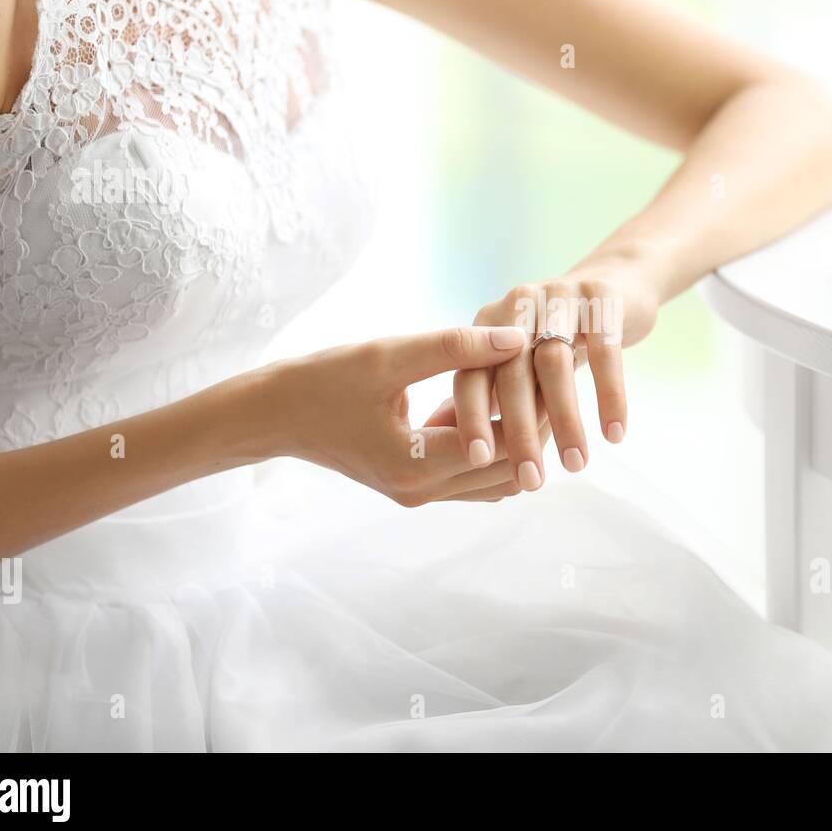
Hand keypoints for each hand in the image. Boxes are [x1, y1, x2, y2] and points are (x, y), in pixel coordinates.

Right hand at [257, 326, 543, 505]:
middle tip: (557, 381)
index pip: (504, 445)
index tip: (555, 369)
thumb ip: (455, 347)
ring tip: (532, 393)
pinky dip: (492, 450)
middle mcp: (423, 490)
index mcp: (417, 462)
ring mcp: (418, 494)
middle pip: (508, 470)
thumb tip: (518, 336)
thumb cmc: (324, 380)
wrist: (274, 415)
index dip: (535, 408)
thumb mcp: (389, 355)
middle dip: (536, 429)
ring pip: (495, 481)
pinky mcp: (414, 486)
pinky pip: (473, 478)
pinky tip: (498, 407)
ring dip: (518, 442)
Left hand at [454, 262, 660, 489]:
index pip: (471, 375)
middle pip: (513, 374)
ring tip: (576, 465)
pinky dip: (609, 395)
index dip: (472, 417)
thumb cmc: (558, 337)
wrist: (617, 283)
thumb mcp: (520, 360)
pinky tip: (614, 434)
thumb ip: (487, 397)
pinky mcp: (602, 299)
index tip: (479, 462)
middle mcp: (517, 306)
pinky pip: (605, 352)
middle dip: (521, 432)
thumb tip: (449, 452)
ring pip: (556, 364)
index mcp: (488, 326)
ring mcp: (559, 296)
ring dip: (565, 420)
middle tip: (531, 481)